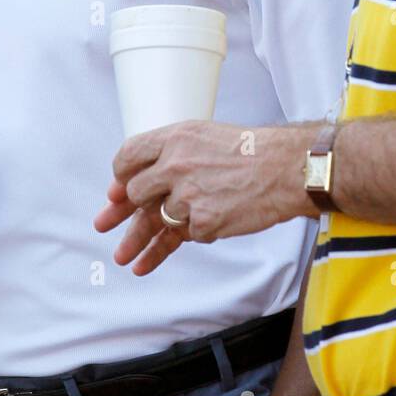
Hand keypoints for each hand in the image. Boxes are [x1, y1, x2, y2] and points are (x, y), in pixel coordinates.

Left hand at [94, 119, 316, 275]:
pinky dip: (194, 234)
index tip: (116, 192)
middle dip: (125, 212)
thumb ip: (174, 154)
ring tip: (124, 258)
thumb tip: (143, 180)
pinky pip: (189, 234)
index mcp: (175, 139)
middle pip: (136, 193)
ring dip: (140, 242)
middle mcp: (175, 165)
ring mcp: (188, 195)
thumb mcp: (206, 137)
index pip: (128, 156)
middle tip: (108, 223)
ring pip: (157, 220)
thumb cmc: (251, 151)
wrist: (287, 168)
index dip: (120, 176)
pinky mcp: (204, 222)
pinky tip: (176, 249)